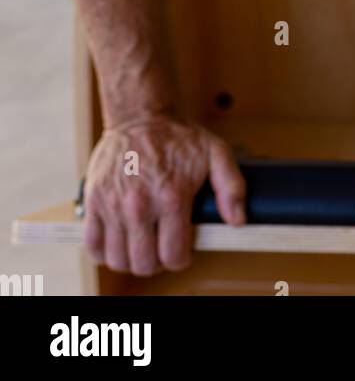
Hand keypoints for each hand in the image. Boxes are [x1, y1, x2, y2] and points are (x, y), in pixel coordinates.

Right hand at [82, 114, 245, 275]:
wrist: (141, 115)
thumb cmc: (179, 136)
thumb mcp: (216, 153)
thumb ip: (231, 187)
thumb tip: (237, 220)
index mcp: (171, 196)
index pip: (173, 256)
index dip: (180, 258)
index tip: (181, 248)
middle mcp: (139, 204)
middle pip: (144, 264)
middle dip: (156, 262)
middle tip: (160, 247)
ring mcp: (113, 204)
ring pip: (118, 260)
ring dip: (131, 259)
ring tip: (141, 244)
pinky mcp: (93, 200)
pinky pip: (92, 245)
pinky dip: (104, 251)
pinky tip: (119, 240)